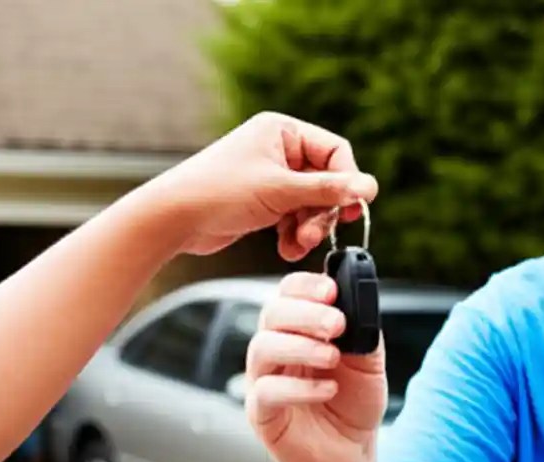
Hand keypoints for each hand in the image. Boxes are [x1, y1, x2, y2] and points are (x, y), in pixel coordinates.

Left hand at [145, 112, 377, 259]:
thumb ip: (328, 190)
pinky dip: (293, 235)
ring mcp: (271, 177)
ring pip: (311, 204)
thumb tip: (369, 187)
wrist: (173, 219)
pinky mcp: (263, 202)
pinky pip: (294, 218)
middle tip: (314, 234)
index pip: (335, 151)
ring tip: (296, 244)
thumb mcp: (280, 191)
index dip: (347, 181)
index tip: (353, 210)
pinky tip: (285, 249)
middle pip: (326, 181)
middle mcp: (278, 149)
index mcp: (282, 130)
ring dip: (308, 228)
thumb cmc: (220, 193)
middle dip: (322, 212)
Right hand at [246, 272, 387, 461]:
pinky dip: (298, 388)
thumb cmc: (354, 404)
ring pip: (262, 348)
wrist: (352, 453)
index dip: (305, 286)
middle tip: (337, 324)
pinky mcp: (262, 415)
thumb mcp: (369, 363)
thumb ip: (362, 333)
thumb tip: (358, 306)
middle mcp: (275, 350)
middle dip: (306, 313)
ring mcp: (264, 381)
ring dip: (300, 346)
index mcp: (298, 330)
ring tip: (333, 357)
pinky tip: (328, 389)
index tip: (332, 290)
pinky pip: (266, 393)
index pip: (287, 293)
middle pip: (271, 314)